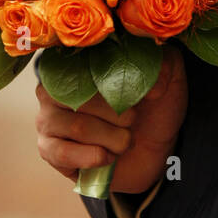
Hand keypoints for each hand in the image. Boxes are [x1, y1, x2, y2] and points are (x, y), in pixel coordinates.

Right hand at [35, 46, 187, 194]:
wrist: (153, 149)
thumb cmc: (153, 106)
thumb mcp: (170, 78)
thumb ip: (165, 65)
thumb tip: (151, 86)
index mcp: (80, 60)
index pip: (86, 61)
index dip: (116, 81)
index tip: (138, 96)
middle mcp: (55, 85)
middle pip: (83, 96)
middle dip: (120, 114)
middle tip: (133, 121)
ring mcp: (47, 117)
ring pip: (79, 126)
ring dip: (113, 138)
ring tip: (124, 141)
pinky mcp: (48, 148)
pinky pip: (62, 153)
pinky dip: (94, 156)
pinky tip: (108, 156)